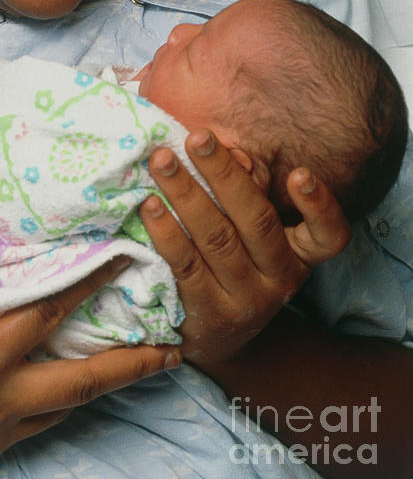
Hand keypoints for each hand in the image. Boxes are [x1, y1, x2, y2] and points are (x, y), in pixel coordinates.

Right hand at [0, 230, 179, 478]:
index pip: (46, 315)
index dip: (87, 283)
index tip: (122, 259)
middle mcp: (4, 400)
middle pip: (85, 381)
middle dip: (134, 364)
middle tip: (174, 349)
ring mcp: (4, 431)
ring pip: (73, 406)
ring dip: (111, 383)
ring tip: (146, 365)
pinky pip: (47, 422)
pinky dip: (71, 401)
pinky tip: (80, 387)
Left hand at [140, 129, 349, 370]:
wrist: (218, 340)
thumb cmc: (235, 268)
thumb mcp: (251, 238)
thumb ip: (245, 198)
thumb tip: (231, 153)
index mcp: (299, 255)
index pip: (328, 236)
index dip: (319, 206)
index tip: (300, 173)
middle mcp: (279, 278)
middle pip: (256, 220)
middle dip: (224, 174)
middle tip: (197, 138)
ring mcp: (246, 300)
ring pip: (217, 238)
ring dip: (186, 194)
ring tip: (162, 162)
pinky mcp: (209, 314)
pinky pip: (186, 265)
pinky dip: (167, 232)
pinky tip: (150, 206)